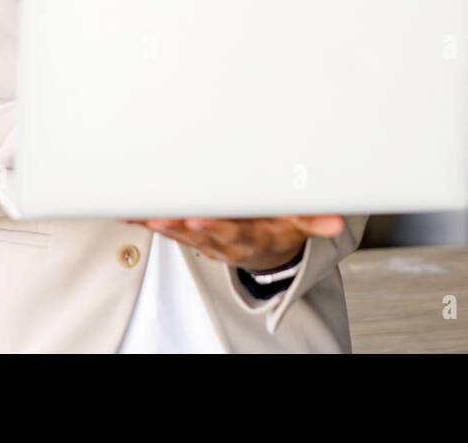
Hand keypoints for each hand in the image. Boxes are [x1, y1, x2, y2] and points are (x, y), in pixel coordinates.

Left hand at [122, 215, 344, 272]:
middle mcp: (224, 242)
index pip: (232, 233)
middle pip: (198, 234)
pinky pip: (168, 230)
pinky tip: (130, 211)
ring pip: (179, 234)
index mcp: (250, 237)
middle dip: (177, 225)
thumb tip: (337, 222)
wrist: (270, 255)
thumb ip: (315, 220)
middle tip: (158, 214)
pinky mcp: (192, 236)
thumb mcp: (301, 224)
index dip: (215, 227)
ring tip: (138, 212)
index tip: (199, 218)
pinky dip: (149, 221)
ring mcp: (206, 241)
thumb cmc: (281, 228)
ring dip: (158, 224)